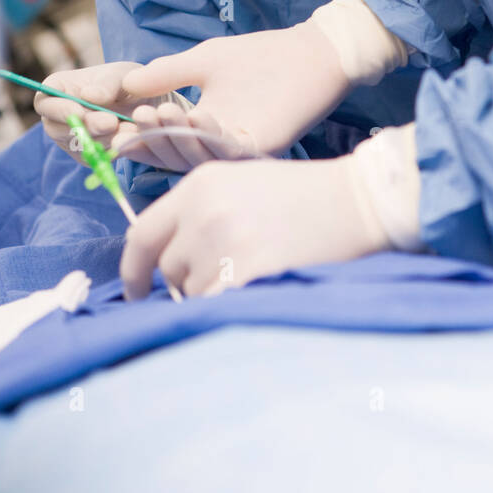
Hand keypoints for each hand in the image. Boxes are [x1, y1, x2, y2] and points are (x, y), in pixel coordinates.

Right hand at [33, 60, 187, 155]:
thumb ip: (106, 84)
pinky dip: (112, 150)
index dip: (58, 109)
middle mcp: (57, 117)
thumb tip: (88, 96)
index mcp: (58, 89)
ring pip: (78, 145)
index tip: (80, 111)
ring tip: (128, 128)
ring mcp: (70, 139)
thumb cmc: (124, 82)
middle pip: (57, 129)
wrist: (142, 103)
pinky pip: (95, 158)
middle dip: (85, 127)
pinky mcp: (87, 156)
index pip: (44, 101)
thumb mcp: (119, 75)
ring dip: (103, 139)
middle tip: (111, 122)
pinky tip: (130, 138)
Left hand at [120, 157, 389, 297]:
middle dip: (190, 280)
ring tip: (259, 270)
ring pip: (194, 294)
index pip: (141, 236)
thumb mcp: (241, 184)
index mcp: (198, 185)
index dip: (134, 271)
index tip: (137, 291)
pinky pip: (218, 309)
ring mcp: (224, 243)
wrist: (359, 201)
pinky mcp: (248, 273)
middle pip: (169, 269)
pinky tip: (260, 289)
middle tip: (233, 271)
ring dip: (217, 294)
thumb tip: (166, 266)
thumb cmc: (304, 196)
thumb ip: (199, 215)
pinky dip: (232, 308)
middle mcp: (203, 212)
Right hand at [121, 21, 350, 160]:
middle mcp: (219, 146)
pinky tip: (194, 115)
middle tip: (135, 121)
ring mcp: (241, 149)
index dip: (138, 139)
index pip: (163, 143)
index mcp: (202, 129)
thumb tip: (125, 83)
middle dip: (152, 141)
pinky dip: (208, 136)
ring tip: (157, 113)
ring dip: (174, 139)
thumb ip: (165, 73)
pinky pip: (228, 151)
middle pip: (175, 157)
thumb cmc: (261, 55)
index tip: (113, 129)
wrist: (311, 52)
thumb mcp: (201, 61)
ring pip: (197, 159)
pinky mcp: (264, 146)